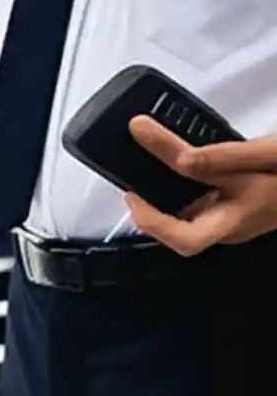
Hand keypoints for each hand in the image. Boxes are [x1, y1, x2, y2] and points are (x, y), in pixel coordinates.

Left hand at [125, 116, 276, 255]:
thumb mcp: (267, 154)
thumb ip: (219, 157)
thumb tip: (176, 159)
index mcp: (239, 220)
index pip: (185, 241)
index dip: (151, 222)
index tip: (133, 191)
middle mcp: (235, 226)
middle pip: (182, 230)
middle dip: (153, 208)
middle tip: (134, 175)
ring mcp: (240, 217)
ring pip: (192, 215)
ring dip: (168, 195)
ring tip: (148, 164)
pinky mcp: (244, 204)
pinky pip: (207, 201)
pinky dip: (188, 184)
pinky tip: (181, 161)